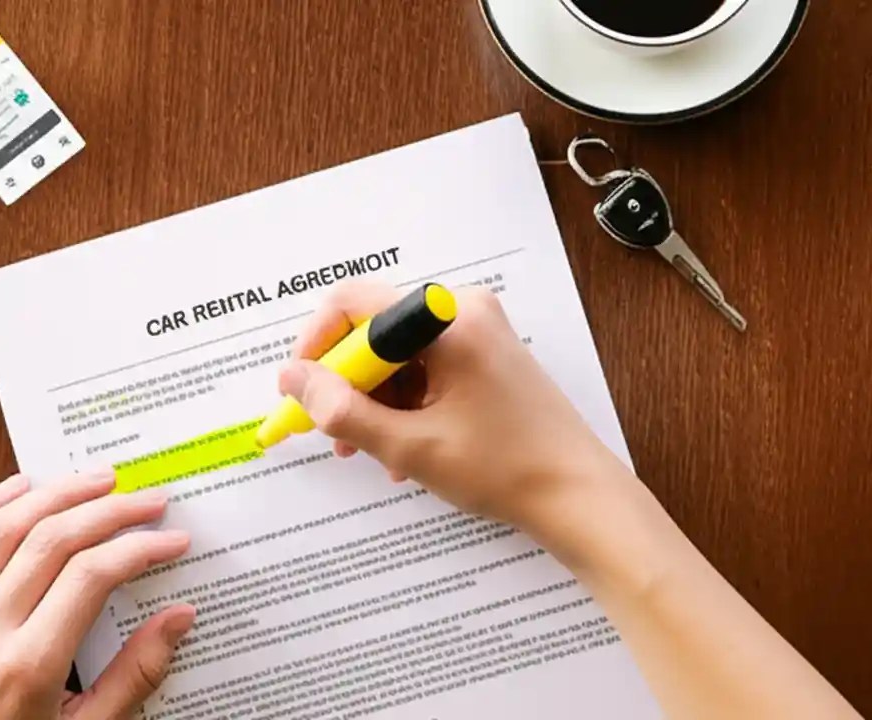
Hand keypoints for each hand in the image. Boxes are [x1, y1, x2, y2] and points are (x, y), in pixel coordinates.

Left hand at [0, 472, 194, 719]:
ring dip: (54, 493)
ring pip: (2, 527)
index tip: (171, 540)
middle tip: (147, 500)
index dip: (139, 547)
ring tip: (95, 480)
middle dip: (109, 510)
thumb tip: (178, 621)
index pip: (92, 576)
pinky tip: (17, 488)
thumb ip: (133, 677)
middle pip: (53, 540)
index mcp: (28, 667)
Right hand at [277, 280, 633, 533]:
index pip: (353, 304)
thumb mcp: (408, 446)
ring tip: (369, 450)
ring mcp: (477, 331)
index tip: (302, 389)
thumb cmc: (508, 469)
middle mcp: (463, 311)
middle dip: (346, 384)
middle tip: (334, 431)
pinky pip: (422, 366)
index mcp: (448, 320)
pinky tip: (402, 448)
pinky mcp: (484, 354)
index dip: (316, 346)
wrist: (578, 495)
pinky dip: (403, 403)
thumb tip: (294, 381)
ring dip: (373, 401)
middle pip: (373, 331)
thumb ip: (342, 410)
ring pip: (395, 354)